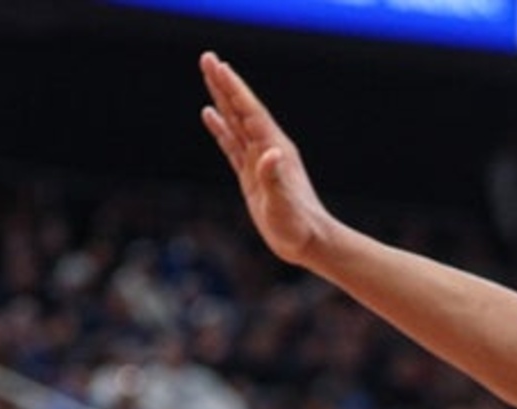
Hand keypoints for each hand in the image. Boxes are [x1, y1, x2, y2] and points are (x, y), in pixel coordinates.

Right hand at [199, 53, 338, 267]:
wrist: (308, 242)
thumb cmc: (297, 226)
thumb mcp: (283, 204)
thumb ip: (274, 178)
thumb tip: (270, 153)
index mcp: (274, 149)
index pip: (249, 112)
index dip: (233, 88)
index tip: (217, 65)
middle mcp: (267, 148)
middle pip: (241, 109)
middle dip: (224, 84)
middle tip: (207, 58)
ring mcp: (259, 160)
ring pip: (235, 122)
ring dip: (222, 99)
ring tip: (209, 75)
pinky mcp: (252, 175)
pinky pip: (232, 144)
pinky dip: (221, 127)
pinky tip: (209, 113)